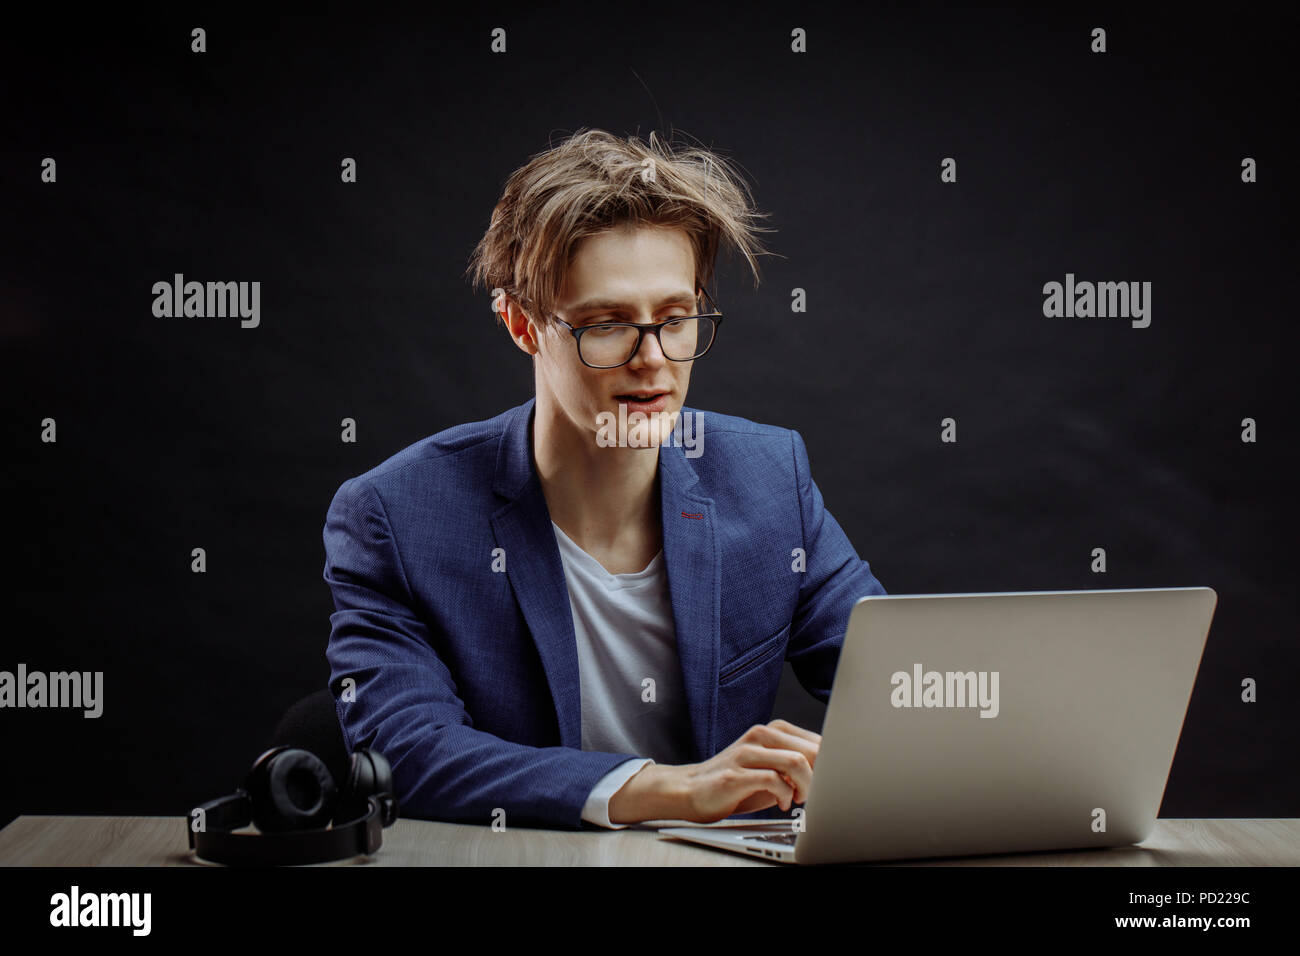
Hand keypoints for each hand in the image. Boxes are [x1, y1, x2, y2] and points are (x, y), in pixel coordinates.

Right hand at [607, 719, 819, 823]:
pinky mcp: (736, 774)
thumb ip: (796, 766)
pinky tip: (782, 804)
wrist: (691, 789)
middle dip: (821, 777)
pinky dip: (785, 796)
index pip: (817, 741)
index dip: (830, 765)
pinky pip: (773, 781)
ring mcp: (747, 752)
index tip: (830, 783)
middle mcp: (760, 736)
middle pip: (812, 750)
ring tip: (799, 799)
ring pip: (796, 763)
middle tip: (815, 795)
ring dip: (806, 787)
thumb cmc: (735, 782)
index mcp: (773, 731)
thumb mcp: (770, 768)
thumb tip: (830, 773)